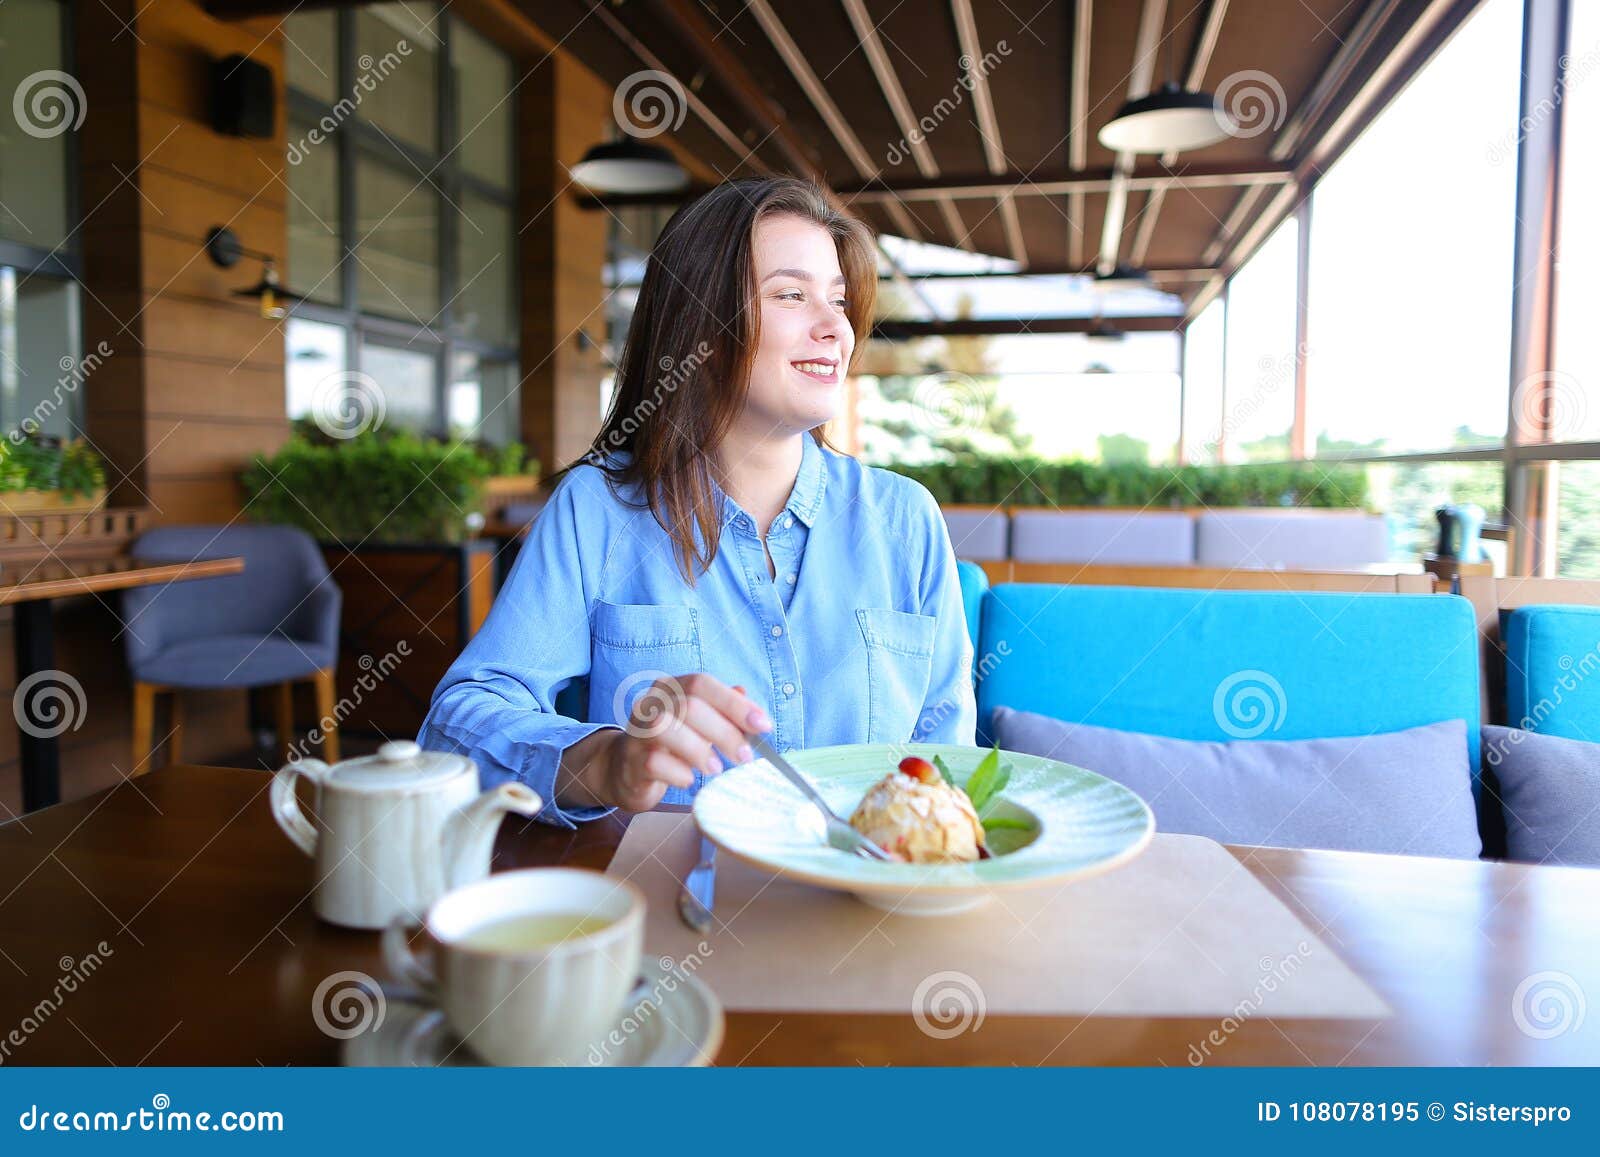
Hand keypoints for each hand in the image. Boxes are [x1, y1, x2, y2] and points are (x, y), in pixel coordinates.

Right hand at [598, 674, 771, 811]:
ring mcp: (637, 732)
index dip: (734, 703)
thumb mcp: (698, 723)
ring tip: (716, 769)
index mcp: (670, 688)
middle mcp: (650, 704)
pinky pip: (654, 762)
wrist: (624, 769)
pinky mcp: (631, 761)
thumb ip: (723, 709)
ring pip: (665, 728)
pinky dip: (678, 773)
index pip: (702, 684)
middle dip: (724, 732)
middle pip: (689, 706)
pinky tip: (689, 780)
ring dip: (699, 750)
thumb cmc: (670, 743)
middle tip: (745, 756)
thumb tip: (748, 696)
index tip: (763, 725)